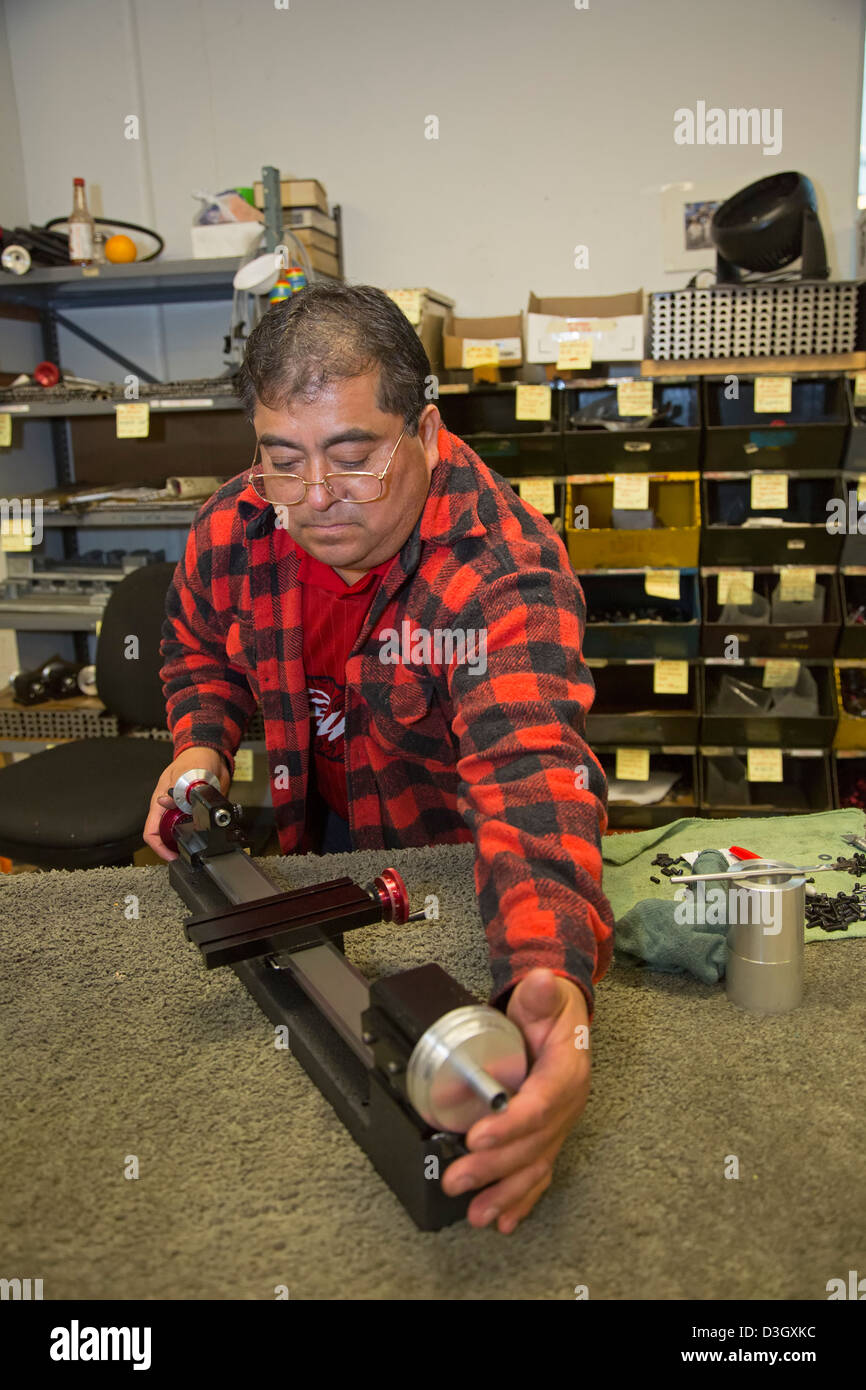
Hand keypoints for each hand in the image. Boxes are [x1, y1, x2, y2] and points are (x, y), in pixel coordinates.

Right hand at [142, 746, 230, 861]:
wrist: (211, 755)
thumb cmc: (193, 760)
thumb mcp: (184, 774)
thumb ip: (178, 790)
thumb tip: (165, 802)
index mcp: (161, 802)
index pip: (151, 832)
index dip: (158, 847)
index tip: (170, 856)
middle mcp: (171, 810)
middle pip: (167, 837)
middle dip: (176, 847)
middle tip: (189, 853)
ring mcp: (184, 812)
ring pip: (184, 834)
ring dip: (192, 839)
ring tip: (202, 842)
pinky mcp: (199, 812)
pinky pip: (200, 828)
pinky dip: (205, 831)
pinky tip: (211, 831)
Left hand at [440, 968, 590, 1233]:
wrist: (565, 1021)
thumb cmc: (551, 1011)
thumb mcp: (546, 997)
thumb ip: (541, 994)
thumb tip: (543, 980)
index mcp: (566, 1074)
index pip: (539, 1105)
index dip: (510, 1124)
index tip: (477, 1136)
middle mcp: (566, 1107)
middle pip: (532, 1144)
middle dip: (495, 1167)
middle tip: (457, 1178)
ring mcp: (558, 1127)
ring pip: (534, 1167)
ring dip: (506, 1194)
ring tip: (478, 1215)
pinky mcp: (548, 1138)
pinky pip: (538, 1173)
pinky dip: (522, 1200)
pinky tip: (504, 1221)